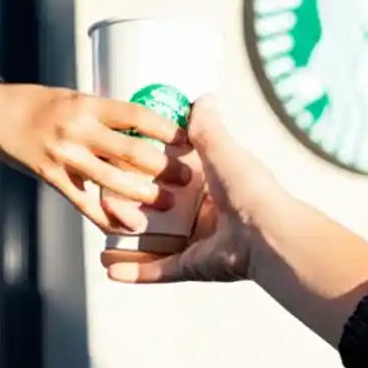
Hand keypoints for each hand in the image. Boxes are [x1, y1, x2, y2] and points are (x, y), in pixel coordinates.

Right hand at [0, 83, 190, 230]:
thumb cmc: (40, 103)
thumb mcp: (76, 97)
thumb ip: (107, 115)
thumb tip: (148, 126)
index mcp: (88, 105)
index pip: (136, 116)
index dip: (165, 129)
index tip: (188, 138)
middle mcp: (78, 131)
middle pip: (131, 152)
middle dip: (163, 167)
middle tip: (187, 177)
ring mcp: (64, 157)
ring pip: (112, 182)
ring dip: (143, 197)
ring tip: (167, 204)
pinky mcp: (53, 179)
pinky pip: (85, 205)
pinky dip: (108, 219)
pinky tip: (128, 228)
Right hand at [104, 96, 285, 282]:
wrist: (267, 232)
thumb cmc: (249, 187)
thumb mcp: (221, 148)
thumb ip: (206, 126)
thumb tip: (205, 96)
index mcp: (212, 183)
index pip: (171, 176)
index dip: (145, 171)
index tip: (118, 165)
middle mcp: (204, 213)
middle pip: (158, 211)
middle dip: (128, 211)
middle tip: (103, 204)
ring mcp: (198, 242)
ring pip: (154, 242)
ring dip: (126, 244)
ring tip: (100, 243)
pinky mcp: (193, 266)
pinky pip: (159, 269)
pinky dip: (135, 270)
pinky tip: (110, 269)